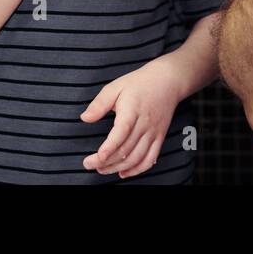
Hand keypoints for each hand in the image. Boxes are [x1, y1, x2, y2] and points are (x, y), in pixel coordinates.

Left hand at [80, 58, 182, 177]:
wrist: (167, 80)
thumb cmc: (140, 83)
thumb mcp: (116, 86)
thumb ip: (100, 103)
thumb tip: (85, 118)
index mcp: (132, 110)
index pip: (121, 133)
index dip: (109, 148)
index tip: (96, 158)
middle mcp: (145, 124)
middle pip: (126, 149)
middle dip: (106, 161)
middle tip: (89, 164)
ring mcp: (154, 132)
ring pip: (137, 157)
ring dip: (118, 167)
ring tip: (102, 169)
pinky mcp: (159, 137)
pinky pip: (150, 159)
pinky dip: (137, 169)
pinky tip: (124, 173)